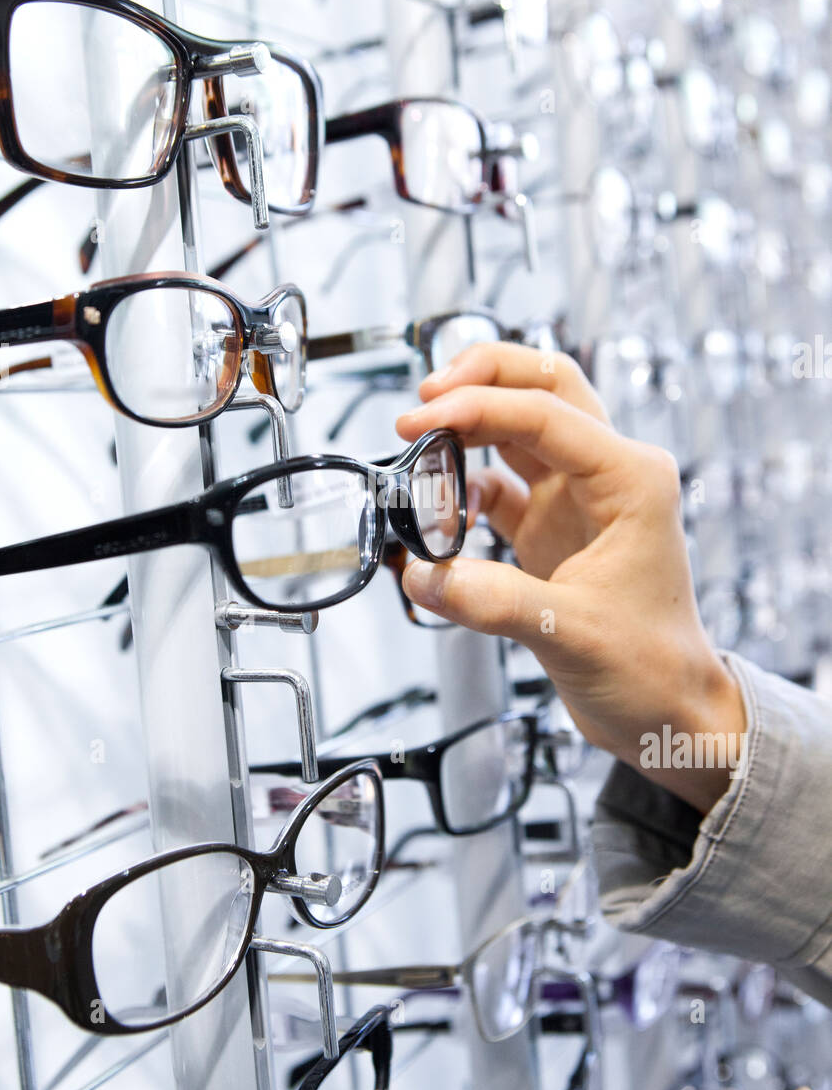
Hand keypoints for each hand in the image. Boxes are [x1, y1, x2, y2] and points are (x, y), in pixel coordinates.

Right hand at [396, 343, 745, 814]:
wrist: (669, 712)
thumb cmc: (651, 668)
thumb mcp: (569, 632)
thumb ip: (490, 599)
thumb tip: (420, 572)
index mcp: (631, 480)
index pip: (545, 414)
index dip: (476, 408)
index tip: (421, 420)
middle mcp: (609, 476)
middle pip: (544, 386)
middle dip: (483, 377)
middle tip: (427, 396)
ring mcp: (580, 498)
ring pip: (522, 425)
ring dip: (471, 422)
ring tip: (421, 438)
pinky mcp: (554, 527)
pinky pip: (502, 483)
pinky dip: (465, 484)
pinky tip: (439, 510)